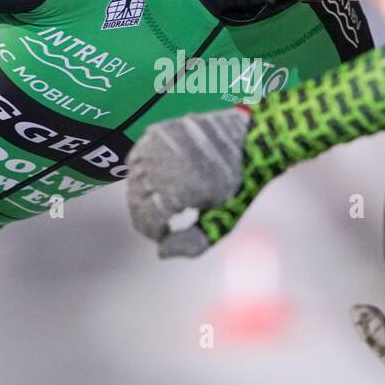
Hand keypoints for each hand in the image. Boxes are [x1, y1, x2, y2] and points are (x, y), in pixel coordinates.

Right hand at [126, 106, 253, 257]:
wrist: (250, 139)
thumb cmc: (239, 185)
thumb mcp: (222, 220)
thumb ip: (192, 243)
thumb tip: (160, 252)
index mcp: (179, 189)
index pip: (146, 219)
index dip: (152, 232)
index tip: (164, 234)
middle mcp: (162, 165)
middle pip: (136, 201)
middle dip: (145, 216)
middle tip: (161, 222)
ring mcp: (156, 145)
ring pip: (134, 180)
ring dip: (143, 195)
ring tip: (163, 201)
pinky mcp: (156, 131)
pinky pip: (137, 159)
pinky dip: (144, 174)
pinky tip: (161, 180)